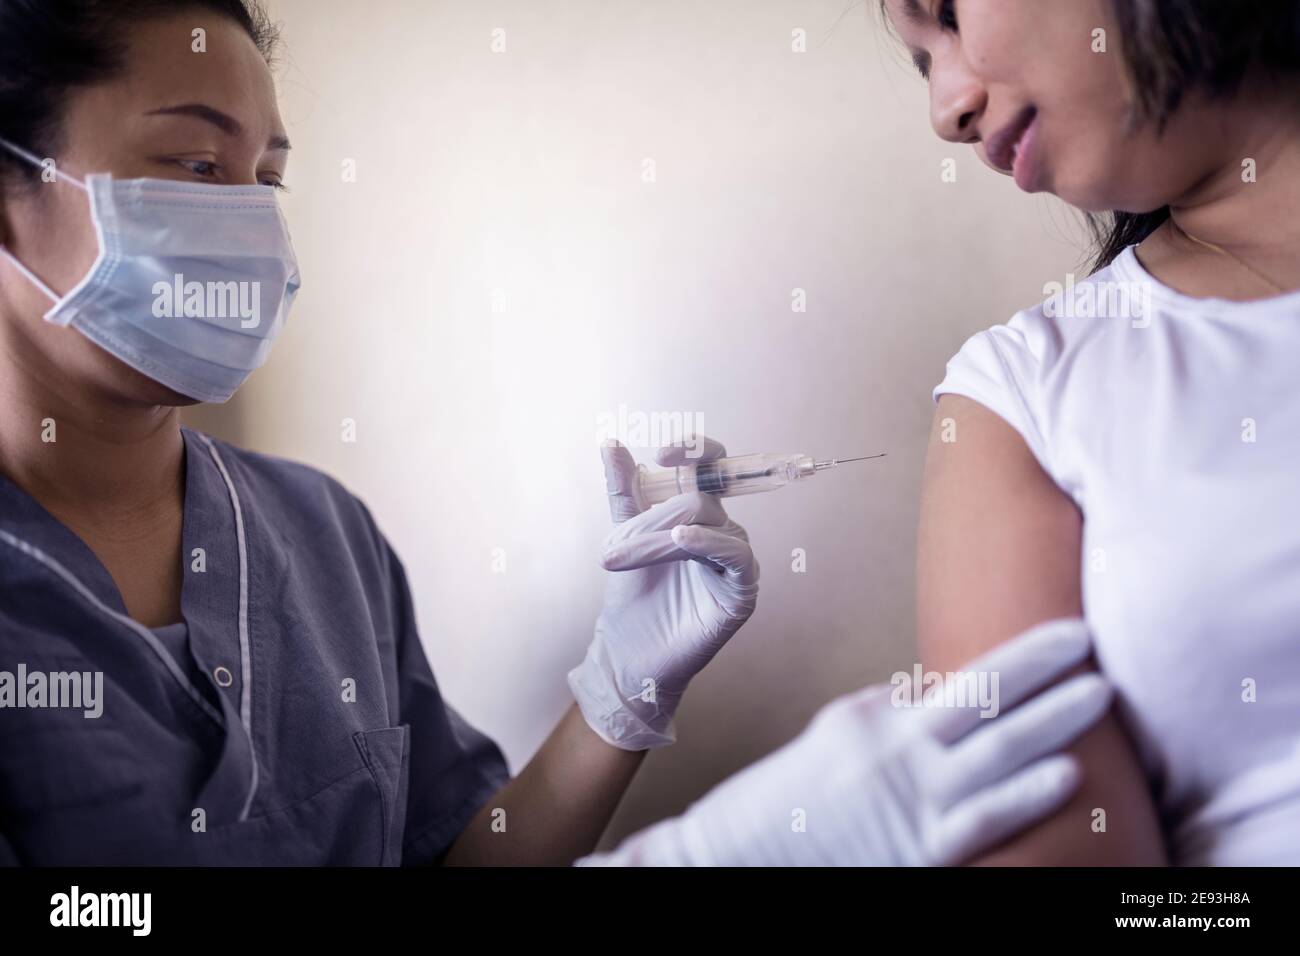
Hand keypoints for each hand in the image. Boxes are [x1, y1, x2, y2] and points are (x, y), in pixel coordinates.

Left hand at [568, 436, 759, 749]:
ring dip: (661, 536)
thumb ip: (624, 490)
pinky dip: (708, 542)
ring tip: (624, 557)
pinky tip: (681, 541)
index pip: (710, 467)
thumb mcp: (623, 535)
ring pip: (709, 522)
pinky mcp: (742, 590)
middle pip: (697, 499)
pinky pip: (735, 554)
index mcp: (698, 514)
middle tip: (612, 549)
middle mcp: (722, 531)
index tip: (665, 453)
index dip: (696, 451)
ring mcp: (735, 560)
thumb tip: (611, 442)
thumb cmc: (631, 596)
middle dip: (651, 520)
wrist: (628, 654)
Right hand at [580, 618, 1110, 864]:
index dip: (1024, 654)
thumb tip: (930, 693)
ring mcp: (913, 799)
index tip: (1066, 631)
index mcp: (879, 718)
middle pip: (987, 699)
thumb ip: (888, 712)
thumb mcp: (836, 733)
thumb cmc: (789, 795)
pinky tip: (1068, 775)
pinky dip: (1026, 795)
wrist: (746, 850)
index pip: (966, 678)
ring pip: (999, 751)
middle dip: (1045, 668)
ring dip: (1053, 720)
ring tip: (1099, 694)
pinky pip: (984, 819)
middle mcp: (900, 750)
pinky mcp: (920, 851)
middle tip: (1090, 639)